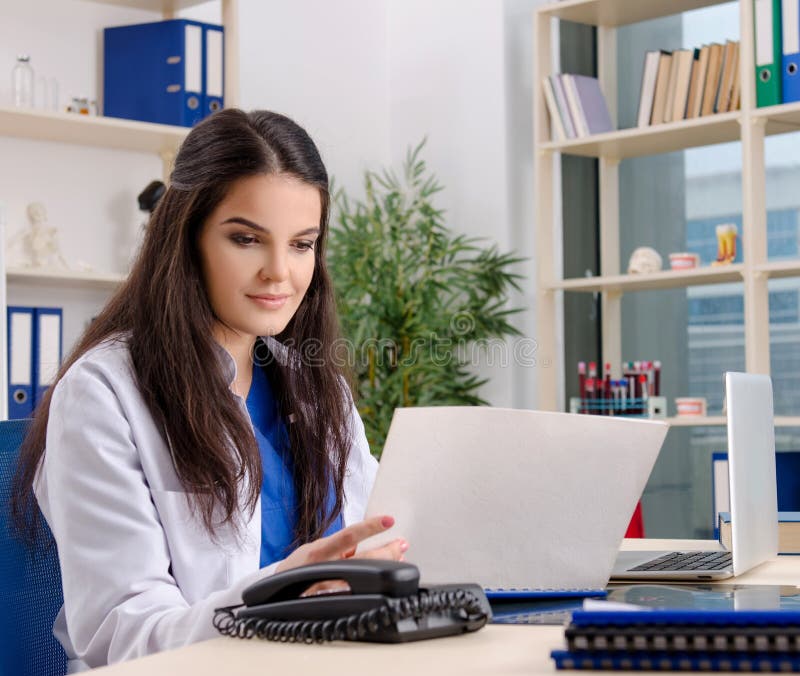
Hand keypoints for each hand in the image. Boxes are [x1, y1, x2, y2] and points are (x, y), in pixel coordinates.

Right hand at [275, 515, 408, 593]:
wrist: (275, 589)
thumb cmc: (299, 565)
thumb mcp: (316, 548)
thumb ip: (339, 545)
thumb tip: (360, 540)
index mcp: (320, 551)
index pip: (349, 536)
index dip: (370, 528)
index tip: (389, 520)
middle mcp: (326, 569)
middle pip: (363, 560)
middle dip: (387, 552)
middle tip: (401, 543)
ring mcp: (331, 588)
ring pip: (365, 577)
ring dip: (385, 566)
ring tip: (399, 555)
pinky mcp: (333, 601)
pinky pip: (359, 592)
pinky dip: (373, 582)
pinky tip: (383, 578)